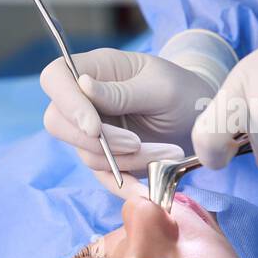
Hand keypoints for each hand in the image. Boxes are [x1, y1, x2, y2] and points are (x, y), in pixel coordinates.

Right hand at [41, 48, 208, 190]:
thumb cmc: (183, 91)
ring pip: (86, 153)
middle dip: (97, 142)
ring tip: (167, 154)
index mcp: (96, 68)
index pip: (56, 79)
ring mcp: (93, 129)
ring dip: (124, 161)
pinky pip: (102, 174)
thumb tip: (82, 84)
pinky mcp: (107, 156)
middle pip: (58, 122)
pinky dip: (123, 184)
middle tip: (137, 144)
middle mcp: (87, 99)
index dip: (67, 103)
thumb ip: (122, 92)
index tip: (94, 128)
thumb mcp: (161, 88)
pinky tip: (145, 189)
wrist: (201, 118)